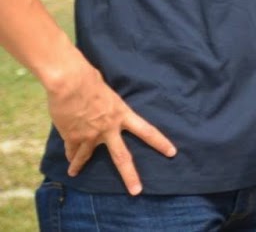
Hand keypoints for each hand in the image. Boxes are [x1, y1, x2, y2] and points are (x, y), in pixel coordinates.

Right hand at [46, 60, 175, 193]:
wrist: (70, 83)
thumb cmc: (90, 79)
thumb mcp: (108, 91)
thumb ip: (110, 103)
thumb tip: (105, 106)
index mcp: (122, 114)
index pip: (147, 131)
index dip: (160, 142)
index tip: (172, 153)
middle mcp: (109, 128)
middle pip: (122, 157)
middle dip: (130, 176)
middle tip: (137, 191)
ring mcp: (90, 135)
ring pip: (86, 157)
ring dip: (79, 166)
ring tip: (74, 173)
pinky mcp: (73, 136)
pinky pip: (72, 150)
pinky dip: (69, 154)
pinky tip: (68, 160)